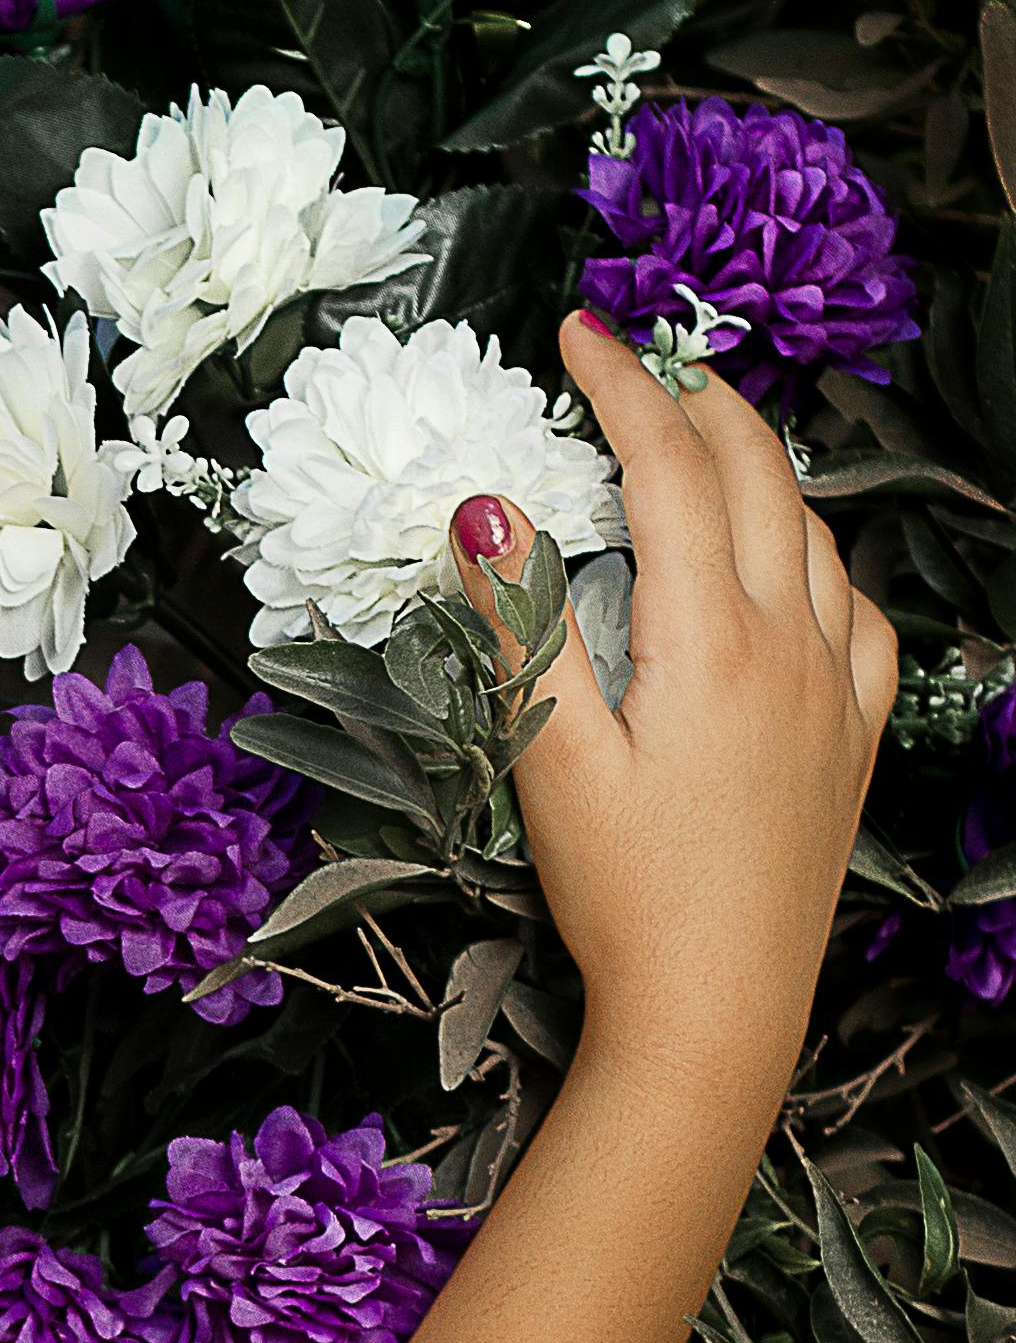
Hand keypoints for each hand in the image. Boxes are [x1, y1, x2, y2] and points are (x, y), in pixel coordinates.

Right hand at [456, 310, 893, 1091]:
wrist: (717, 1009)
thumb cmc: (625, 897)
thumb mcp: (549, 761)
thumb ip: (521, 626)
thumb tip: (485, 508)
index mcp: (711, 639)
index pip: (670, 468)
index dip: (623, 386)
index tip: (579, 333)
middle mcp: (791, 645)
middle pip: (758, 475)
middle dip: (696, 398)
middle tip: (635, 361)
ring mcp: (834, 689)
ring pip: (816, 531)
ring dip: (761, 464)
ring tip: (706, 439)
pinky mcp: (850, 738)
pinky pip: (857, 611)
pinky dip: (819, 555)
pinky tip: (794, 566)